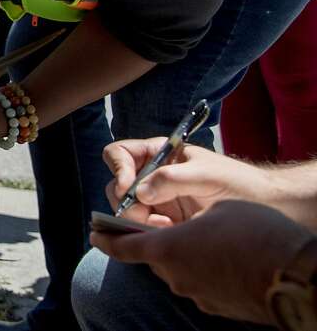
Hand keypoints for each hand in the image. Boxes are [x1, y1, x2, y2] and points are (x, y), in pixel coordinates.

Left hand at [92, 200, 311, 324]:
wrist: (298, 275)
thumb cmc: (257, 232)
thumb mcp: (214, 206)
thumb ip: (180, 208)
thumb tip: (163, 212)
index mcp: (167, 248)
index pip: (122, 246)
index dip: (106, 238)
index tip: (94, 232)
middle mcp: (176, 276)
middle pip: (153, 256)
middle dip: (154, 240)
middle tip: (165, 223)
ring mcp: (197, 295)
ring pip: (177, 270)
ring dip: (181, 255)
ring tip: (203, 238)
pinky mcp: (216, 306)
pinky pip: (199, 283)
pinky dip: (201, 269)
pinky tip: (221, 257)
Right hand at [100, 138, 271, 225]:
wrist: (267, 207)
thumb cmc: (239, 182)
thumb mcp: (205, 174)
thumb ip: (170, 178)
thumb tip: (139, 193)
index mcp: (160, 155)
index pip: (120, 153)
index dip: (118, 168)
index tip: (129, 187)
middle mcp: (154, 176)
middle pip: (118, 184)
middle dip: (125, 200)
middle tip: (142, 213)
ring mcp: (159, 200)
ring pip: (127, 208)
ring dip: (136, 218)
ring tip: (163, 226)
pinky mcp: (166, 223)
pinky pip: (143, 227)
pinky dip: (149, 231)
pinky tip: (169, 232)